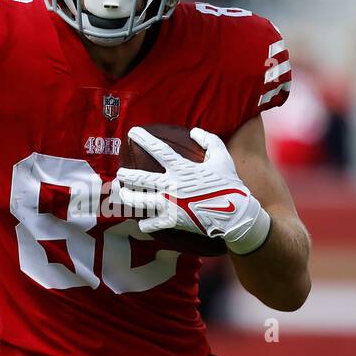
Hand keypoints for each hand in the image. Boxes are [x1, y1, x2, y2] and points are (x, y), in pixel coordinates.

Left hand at [115, 126, 271, 253]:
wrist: (235, 214)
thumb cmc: (229, 184)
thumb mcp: (222, 157)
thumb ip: (209, 140)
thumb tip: (194, 131)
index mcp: (182, 169)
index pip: (158, 150)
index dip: (144, 139)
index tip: (132, 132)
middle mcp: (172, 186)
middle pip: (141, 179)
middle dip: (126, 174)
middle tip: (120, 172)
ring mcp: (170, 205)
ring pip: (140, 201)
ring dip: (127, 197)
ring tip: (121, 192)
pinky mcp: (173, 221)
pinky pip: (153, 224)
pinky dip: (146, 224)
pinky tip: (142, 223)